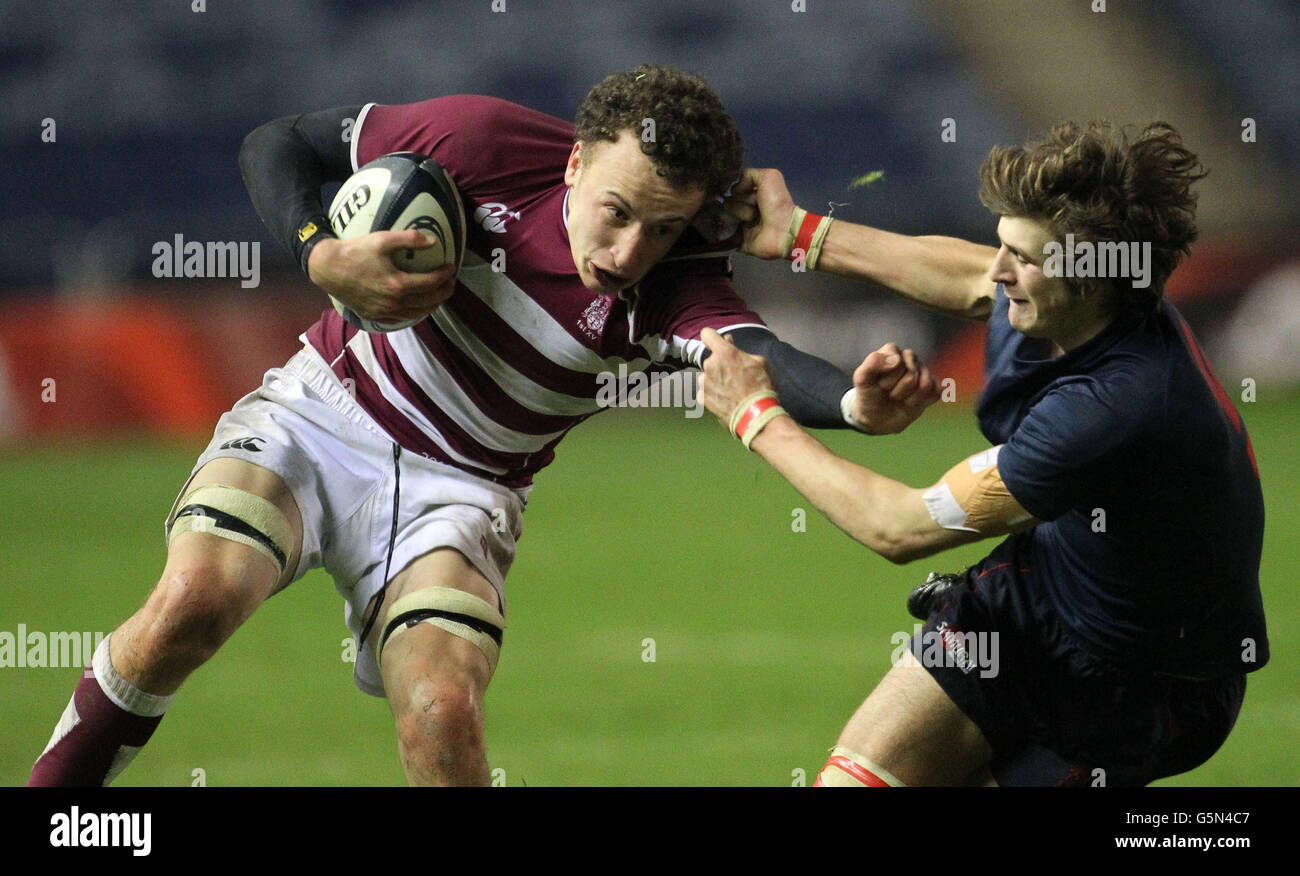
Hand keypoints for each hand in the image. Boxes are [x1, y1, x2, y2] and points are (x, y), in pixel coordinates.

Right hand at [307, 230, 456, 322]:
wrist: (327, 268)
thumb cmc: (355, 251)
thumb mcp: (383, 239)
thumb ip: (410, 239)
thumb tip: (434, 241)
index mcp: (398, 285)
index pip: (431, 283)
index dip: (445, 275)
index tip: (451, 267)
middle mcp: (394, 303)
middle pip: (429, 301)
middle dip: (444, 292)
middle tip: (451, 282)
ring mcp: (384, 312)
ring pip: (417, 313)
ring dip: (432, 305)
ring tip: (439, 294)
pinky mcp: (374, 316)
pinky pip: (401, 319)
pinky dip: (414, 313)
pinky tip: (417, 306)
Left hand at [697, 328, 775, 425]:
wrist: (755, 415)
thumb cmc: (761, 387)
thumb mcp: (760, 362)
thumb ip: (740, 350)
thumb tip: (728, 341)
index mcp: (724, 352)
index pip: (707, 334)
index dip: (712, 337)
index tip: (717, 342)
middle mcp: (710, 365)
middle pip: (712, 359)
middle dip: (721, 363)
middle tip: (735, 374)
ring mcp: (704, 382)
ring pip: (708, 375)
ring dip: (716, 379)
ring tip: (732, 390)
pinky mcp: (702, 398)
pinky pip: (705, 391)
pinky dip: (713, 394)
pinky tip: (726, 399)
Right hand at [723, 168, 795, 260]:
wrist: (782, 229)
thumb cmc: (777, 202)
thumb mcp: (769, 176)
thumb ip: (749, 174)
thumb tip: (733, 188)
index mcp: (751, 194)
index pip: (732, 187)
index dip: (736, 188)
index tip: (745, 191)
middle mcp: (743, 207)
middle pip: (727, 199)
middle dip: (739, 200)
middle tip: (754, 206)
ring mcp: (738, 223)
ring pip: (725, 213)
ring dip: (740, 213)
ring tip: (753, 218)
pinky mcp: (735, 238)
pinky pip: (722, 230)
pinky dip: (727, 227)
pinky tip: (740, 226)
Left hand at [849, 343, 939, 434]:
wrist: (874, 417)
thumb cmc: (868, 395)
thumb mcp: (862, 380)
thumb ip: (872, 364)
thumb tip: (897, 359)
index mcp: (892, 350)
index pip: (898, 365)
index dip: (887, 381)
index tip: (879, 384)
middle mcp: (909, 356)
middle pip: (911, 378)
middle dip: (897, 391)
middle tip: (888, 392)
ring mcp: (923, 370)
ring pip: (925, 385)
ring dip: (909, 398)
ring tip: (899, 397)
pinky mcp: (933, 384)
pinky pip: (936, 393)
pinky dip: (922, 402)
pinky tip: (911, 401)